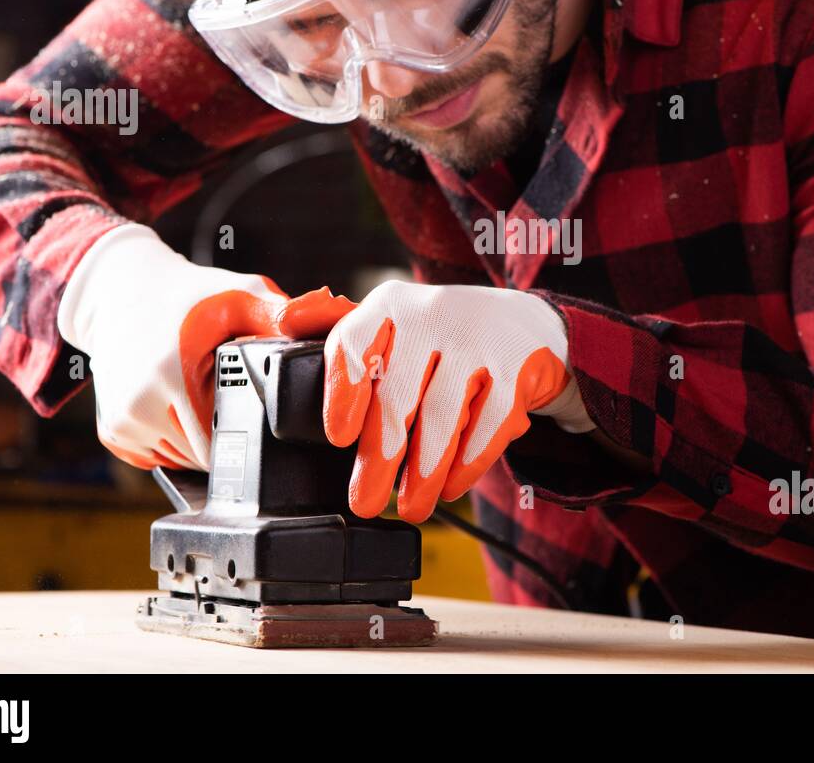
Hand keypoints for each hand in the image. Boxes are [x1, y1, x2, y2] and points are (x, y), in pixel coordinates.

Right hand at [58, 223, 352, 470]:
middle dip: (235, 438)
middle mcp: (139, 406)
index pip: (229, 441)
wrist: (119, 291)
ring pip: (185, 461)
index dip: (257, 434)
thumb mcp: (243, 294)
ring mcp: (122, 425)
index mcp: (171, 374)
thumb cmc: (190, 295)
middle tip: (240, 397)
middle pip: (208, 458)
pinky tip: (184, 405)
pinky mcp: (113, 434)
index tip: (268, 413)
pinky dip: (180, 440)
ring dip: (207, 442)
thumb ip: (288, 314)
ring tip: (210, 396)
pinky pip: (162, 457)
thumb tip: (340, 320)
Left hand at [278, 280, 594, 521]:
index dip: (343, 391)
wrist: (527, 328)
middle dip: (380, 456)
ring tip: (411, 507)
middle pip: (398, 391)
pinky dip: (468, 463)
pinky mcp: (517, 367)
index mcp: (391, 305)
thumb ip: (340, 328)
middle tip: (363, 501)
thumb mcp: (393, 327)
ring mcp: (478, 339)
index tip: (338, 437)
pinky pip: (489, 424)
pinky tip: (452, 487)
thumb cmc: (444, 338)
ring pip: (444, 415)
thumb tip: (286, 320)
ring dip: (424, 471)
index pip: (355, 341)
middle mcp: (433, 314)